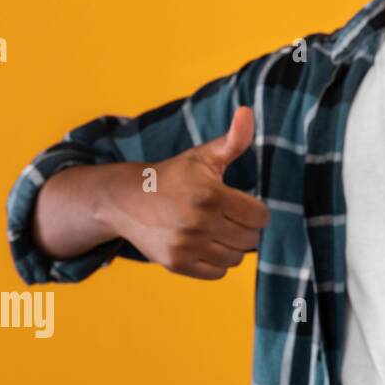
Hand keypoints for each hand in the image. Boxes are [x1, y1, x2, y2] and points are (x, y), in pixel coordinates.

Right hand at [106, 107, 269, 278]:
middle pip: (250, 239)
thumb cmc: (174, 175)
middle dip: (244, 227)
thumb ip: (234, 139)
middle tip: (225, 216)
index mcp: (209, 195)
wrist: (125, 198)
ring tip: (214, 229)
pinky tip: (204, 244)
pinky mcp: (175, 264)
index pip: (259, 216)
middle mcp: (197, 223)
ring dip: (231, 245)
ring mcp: (185, 246)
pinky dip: (216, 261)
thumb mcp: (204, 155)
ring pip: (236, 258)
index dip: (254, 209)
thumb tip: (248, 111)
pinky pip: (218, 273)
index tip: (239, 202)